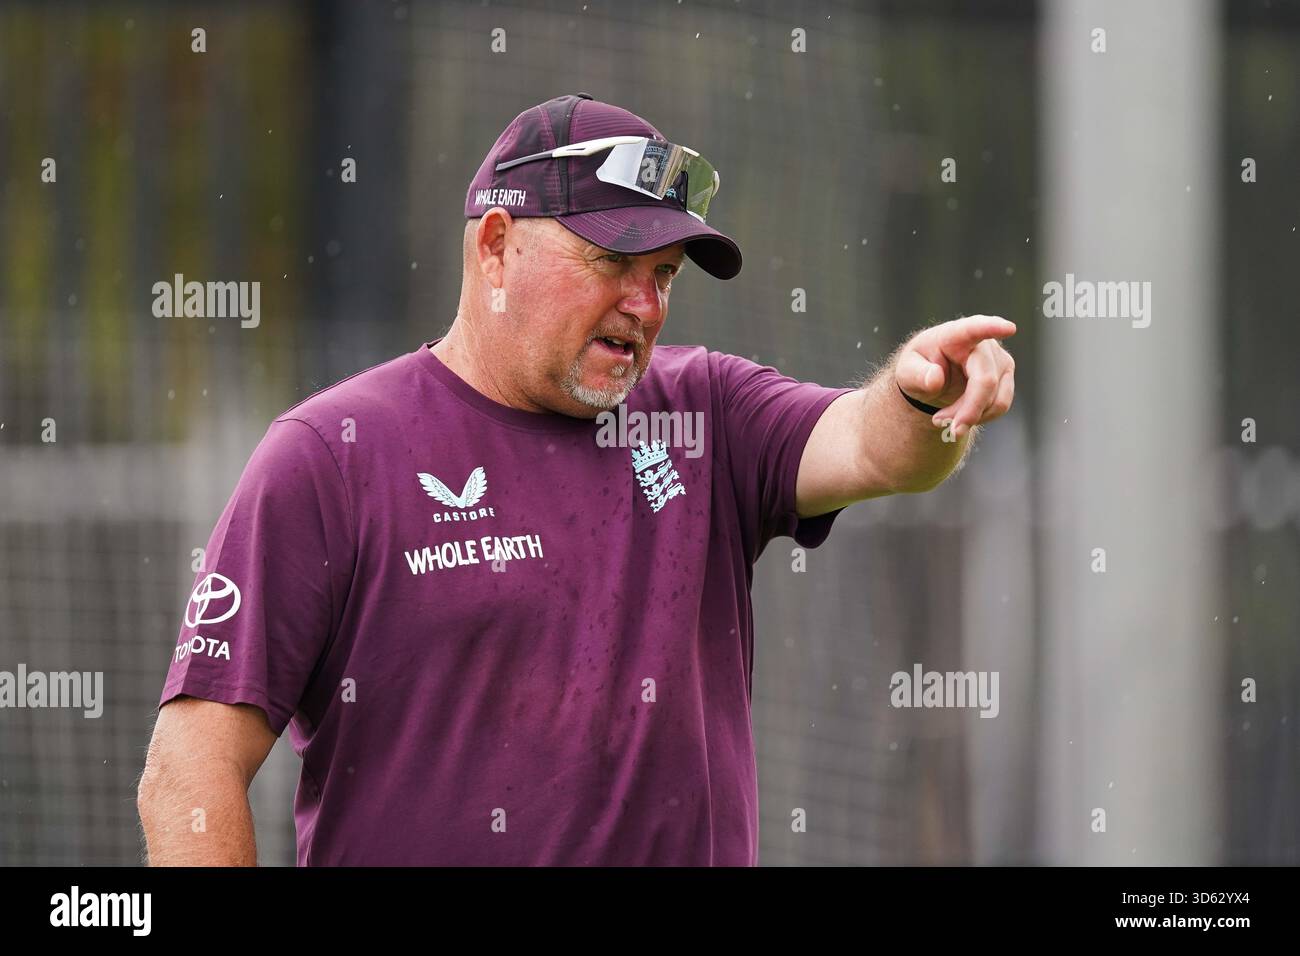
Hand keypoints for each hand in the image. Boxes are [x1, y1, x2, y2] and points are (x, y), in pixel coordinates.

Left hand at [894, 314, 1017, 436]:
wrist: (932, 377)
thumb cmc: (919, 368)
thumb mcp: (907, 372)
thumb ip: (917, 374)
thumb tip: (935, 379)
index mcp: (955, 335)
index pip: (975, 329)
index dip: (992, 328)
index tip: (1009, 328)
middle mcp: (983, 343)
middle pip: (985, 381)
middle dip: (966, 410)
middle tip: (938, 423)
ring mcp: (999, 359)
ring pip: (995, 398)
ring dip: (970, 416)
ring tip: (943, 418)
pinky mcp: (1006, 375)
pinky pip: (1000, 405)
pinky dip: (980, 416)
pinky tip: (961, 414)